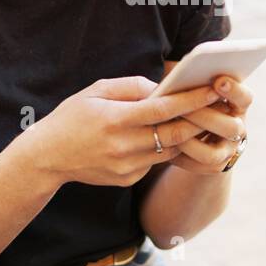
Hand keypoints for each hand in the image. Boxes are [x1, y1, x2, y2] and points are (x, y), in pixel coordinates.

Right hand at [27, 75, 221, 187]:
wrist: (47, 157)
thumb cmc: (72, 117)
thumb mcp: (96, 91)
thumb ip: (132, 86)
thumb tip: (163, 87)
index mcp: (115, 119)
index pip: (164, 109)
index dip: (192, 99)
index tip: (212, 88)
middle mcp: (123, 146)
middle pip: (175, 134)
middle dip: (200, 119)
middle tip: (218, 105)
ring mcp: (126, 166)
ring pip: (170, 151)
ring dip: (187, 136)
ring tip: (200, 119)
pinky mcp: (127, 179)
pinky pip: (155, 162)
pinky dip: (165, 148)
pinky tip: (168, 137)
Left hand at [167, 74, 250, 173]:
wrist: (199, 136)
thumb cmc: (193, 103)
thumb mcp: (196, 91)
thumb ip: (192, 82)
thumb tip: (174, 76)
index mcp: (238, 106)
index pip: (245, 98)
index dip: (234, 90)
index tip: (218, 80)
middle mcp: (238, 130)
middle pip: (230, 128)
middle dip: (205, 117)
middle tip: (183, 109)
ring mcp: (227, 151)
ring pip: (212, 154)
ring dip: (188, 141)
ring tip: (168, 130)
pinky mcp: (213, 167)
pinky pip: (196, 166)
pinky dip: (179, 155)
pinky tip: (163, 144)